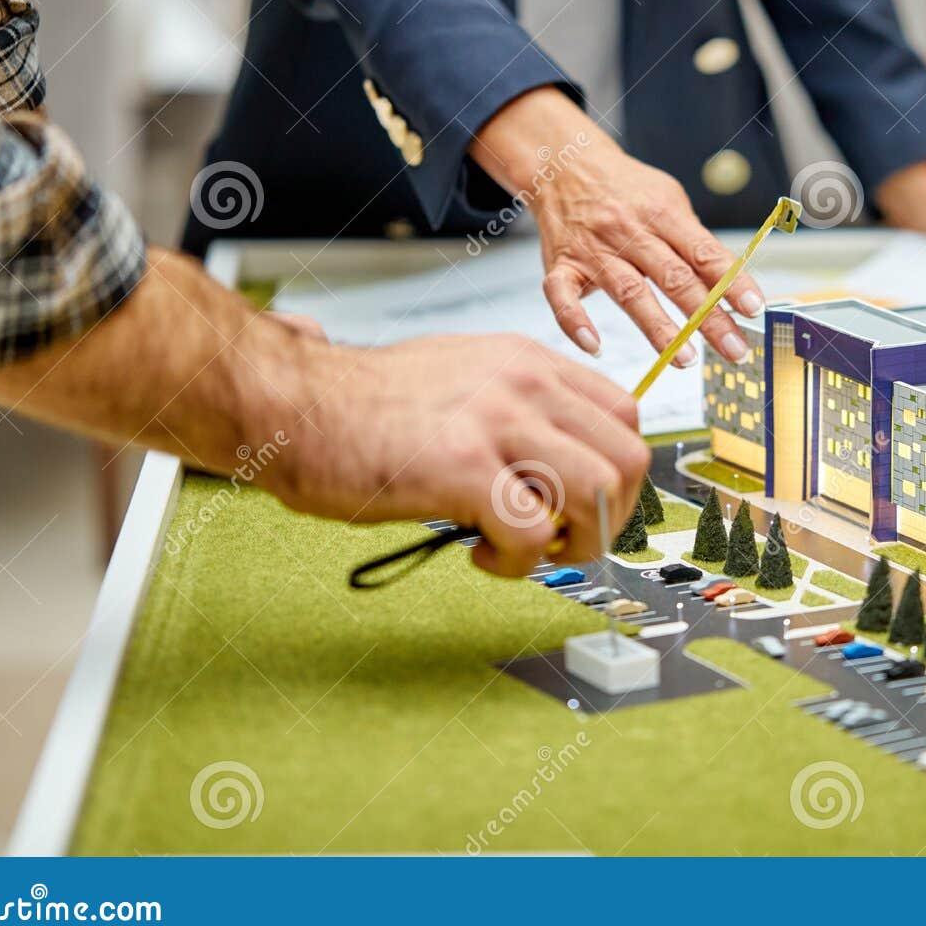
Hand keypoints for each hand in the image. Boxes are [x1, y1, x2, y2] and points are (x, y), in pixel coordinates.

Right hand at [274, 331, 650, 576]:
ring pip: (599, 493)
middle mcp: (525, 383)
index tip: (586, 504)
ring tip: (526, 550)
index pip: (626, 415)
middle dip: (611, 517)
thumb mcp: (464, 377)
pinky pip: (533, 533)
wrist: (296, 404)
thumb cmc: (365, 403)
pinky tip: (478, 552)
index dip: (617, 473)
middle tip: (565, 539)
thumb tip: (560, 461)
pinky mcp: (462, 469)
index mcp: (529, 362)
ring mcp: (496, 423)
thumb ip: (520, 408)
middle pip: (629, 457)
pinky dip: (516, 563)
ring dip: (575, 542)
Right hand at [470, 87, 763, 364]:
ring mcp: (593, 250)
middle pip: (675, 279)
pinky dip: (576, 322)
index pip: (704, 253)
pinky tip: (594, 346)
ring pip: (629, 292)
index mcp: (662, 213)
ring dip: (658, 328)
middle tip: (735, 350)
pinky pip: (562, 296)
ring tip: (684, 359)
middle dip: (708, 318)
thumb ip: (693, 240)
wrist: (565, 165)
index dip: (731, 283)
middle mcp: (629, 232)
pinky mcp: (561, 265)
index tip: (754, 310)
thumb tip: (731, 284)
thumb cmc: (626, 190)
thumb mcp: (667, 198)